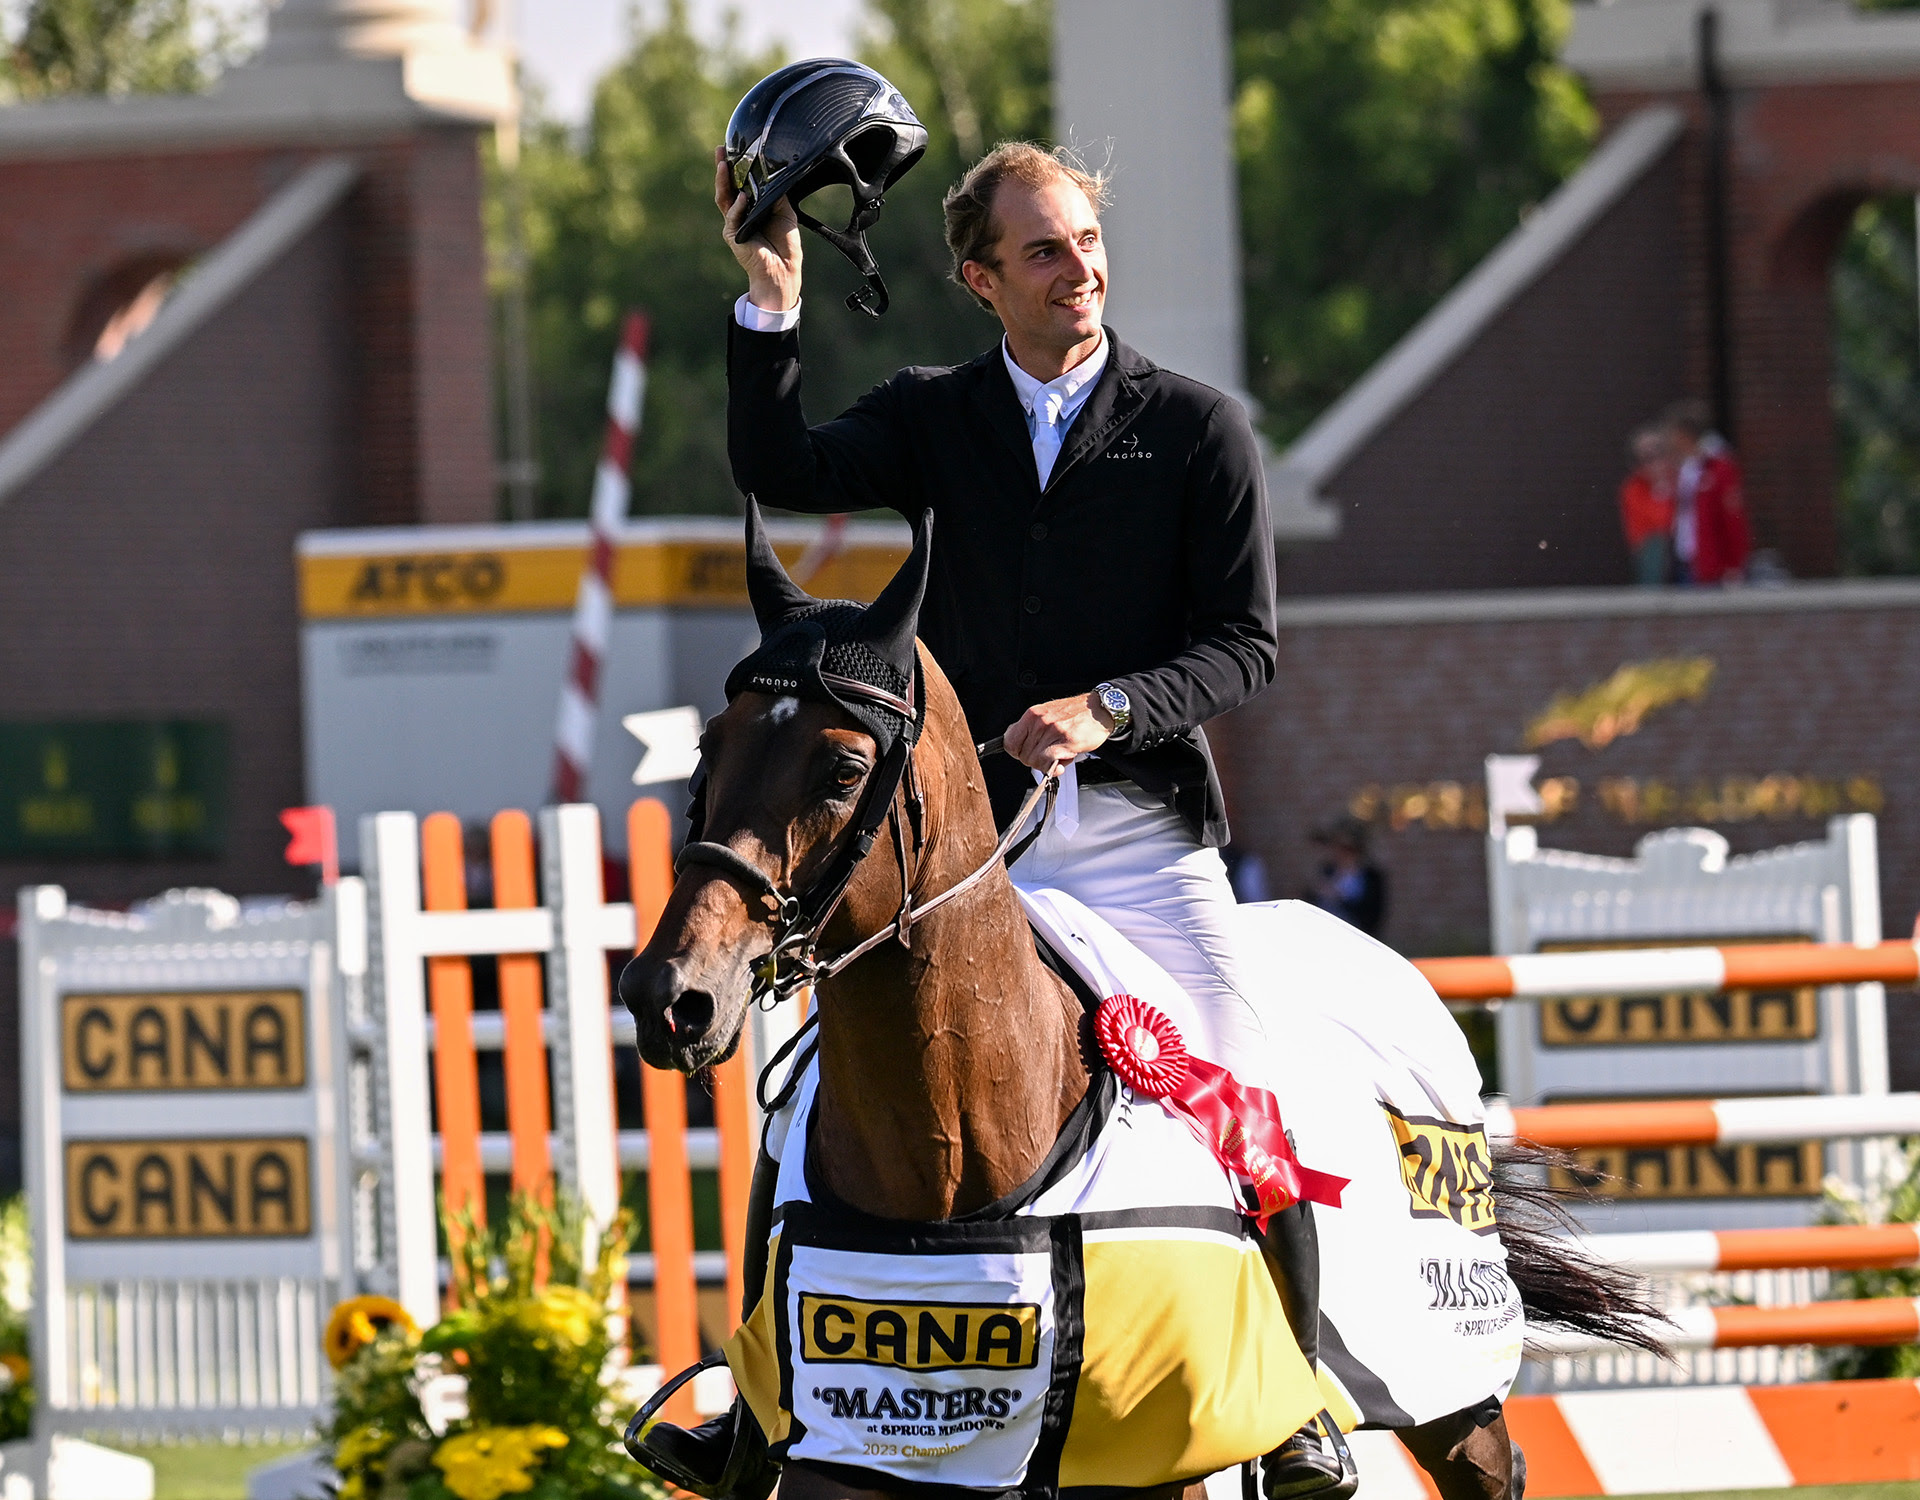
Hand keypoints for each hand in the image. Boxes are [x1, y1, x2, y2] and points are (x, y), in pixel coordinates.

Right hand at [715, 145, 801, 311]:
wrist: (784, 270)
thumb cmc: (785, 245)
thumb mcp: (785, 212)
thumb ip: (776, 195)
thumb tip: (774, 175)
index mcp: (752, 207)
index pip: (740, 183)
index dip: (736, 168)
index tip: (735, 149)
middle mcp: (740, 213)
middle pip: (727, 187)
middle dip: (723, 168)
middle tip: (720, 150)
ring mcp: (735, 224)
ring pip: (724, 198)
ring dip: (723, 181)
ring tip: (723, 164)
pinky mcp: (733, 236)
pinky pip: (733, 217)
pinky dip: (738, 206)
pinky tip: (742, 197)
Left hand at [1003, 693, 1113, 772]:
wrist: (1099, 709)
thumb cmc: (1075, 714)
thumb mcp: (1048, 715)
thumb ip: (1033, 731)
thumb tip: (1022, 749)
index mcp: (1032, 715)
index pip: (1009, 741)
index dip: (1017, 752)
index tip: (1027, 754)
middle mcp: (1039, 721)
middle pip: (1022, 755)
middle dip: (1034, 761)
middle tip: (1048, 756)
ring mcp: (1051, 731)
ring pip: (1035, 760)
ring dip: (1046, 764)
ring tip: (1059, 754)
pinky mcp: (1065, 740)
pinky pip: (1048, 762)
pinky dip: (1053, 767)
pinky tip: (1062, 761)